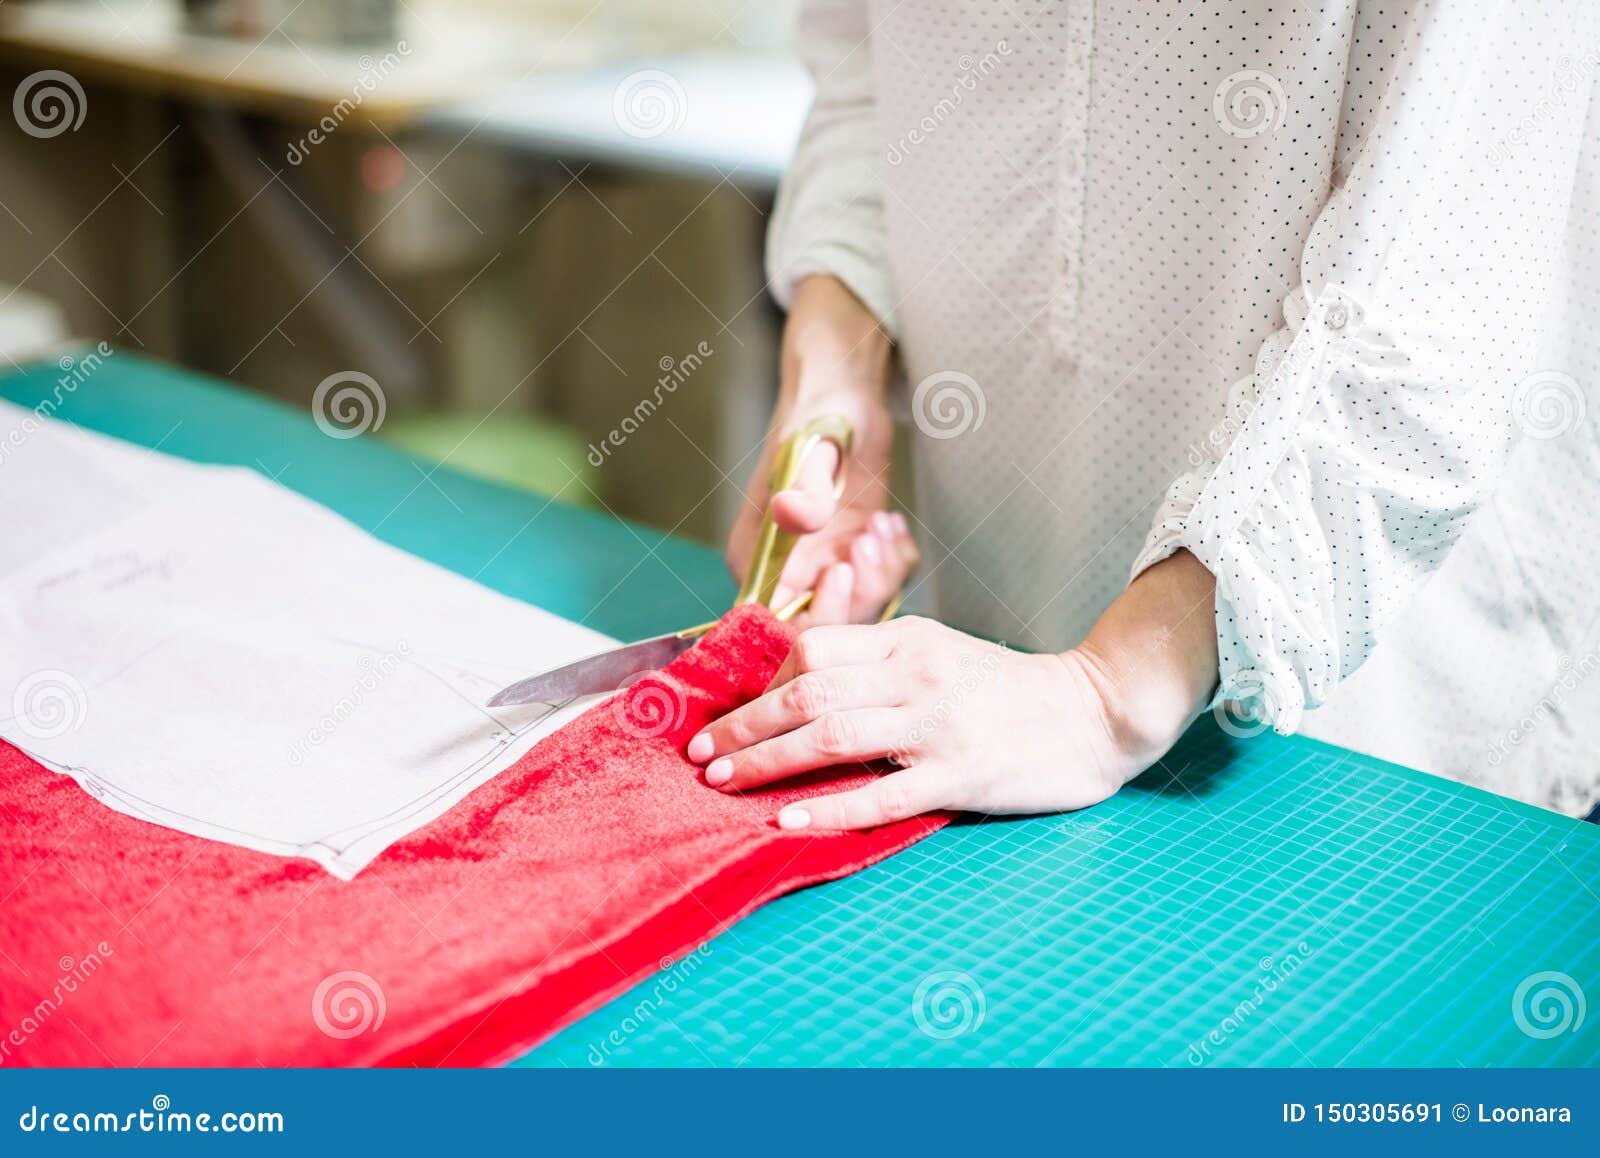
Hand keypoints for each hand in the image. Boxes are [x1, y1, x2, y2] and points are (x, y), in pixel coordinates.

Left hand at [686, 551, 1221, 829]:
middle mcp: (914, 674)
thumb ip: (879, 662)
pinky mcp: (961, 775)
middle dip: (742, 723)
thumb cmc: (1009, 689)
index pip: (812, 647)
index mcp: (906, 639)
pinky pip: (882, 794)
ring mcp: (938, 725)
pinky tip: (789, 821)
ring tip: (722, 782)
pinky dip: (829, 808)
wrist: (1096, 711)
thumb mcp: (941, 652)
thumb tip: (800, 682)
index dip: (760, 682)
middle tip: (699, 753)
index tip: (729, 713)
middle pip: (806, 690)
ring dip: (765, 760)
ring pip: (830, 736)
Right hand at [726, 276, 917, 625]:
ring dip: (880, 574)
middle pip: (823, 627)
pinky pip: (879, 588)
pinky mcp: (848, 558)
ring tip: (880, 522)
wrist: (845, 392)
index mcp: (757, 557)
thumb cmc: (823, 412)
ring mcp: (818, 567)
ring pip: (857, 611)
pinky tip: (890, 522)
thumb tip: (793, 516)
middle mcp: (783, 572)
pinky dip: (895, 563)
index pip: (775, 623)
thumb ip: (807, 489)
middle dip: (858, 592)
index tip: (842, 569)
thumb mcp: (817, 446)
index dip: (815, 613)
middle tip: (870, 538)